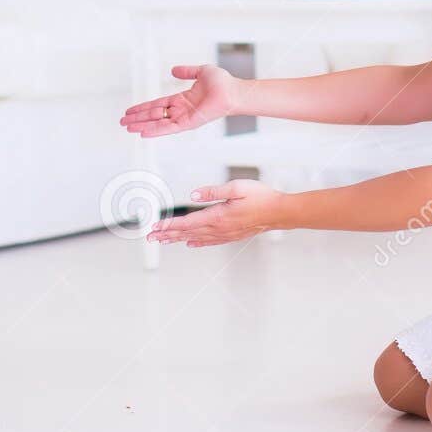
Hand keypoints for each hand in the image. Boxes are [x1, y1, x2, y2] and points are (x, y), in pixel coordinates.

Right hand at [120, 65, 240, 137]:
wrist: (233, 91)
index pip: (158, 104)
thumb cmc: (222, 83)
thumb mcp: (201, 71)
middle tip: (123, 121)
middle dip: (138, 118)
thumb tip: (174, 70)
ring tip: (127, 128)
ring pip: (158, 123)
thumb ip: (186, 72)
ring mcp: (184, 118)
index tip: (130, 110)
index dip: (143, 107)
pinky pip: (168, 128)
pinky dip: (155, 130)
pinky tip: (143, 133)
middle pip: (154, 115)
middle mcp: (181, 110)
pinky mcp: (188, 123)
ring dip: (142, 125)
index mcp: (182, 99)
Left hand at [146, 179, 283, 247]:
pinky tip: (190, 243)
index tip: (155, 227)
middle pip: (187, 233)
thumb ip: (213, 192)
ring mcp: (225, 233)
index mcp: (218, 216)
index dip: (169, 225)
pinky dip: (197, 242)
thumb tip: (193, 196)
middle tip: (151, 238)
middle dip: (167, 235)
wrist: (280, 212)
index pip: (187, 222)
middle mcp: (219, 228)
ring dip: (178, 239)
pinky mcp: (232, 234)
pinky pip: (210, 241)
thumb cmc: (261, 197)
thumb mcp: (236, 187)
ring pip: (196, 238)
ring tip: (164, 241)